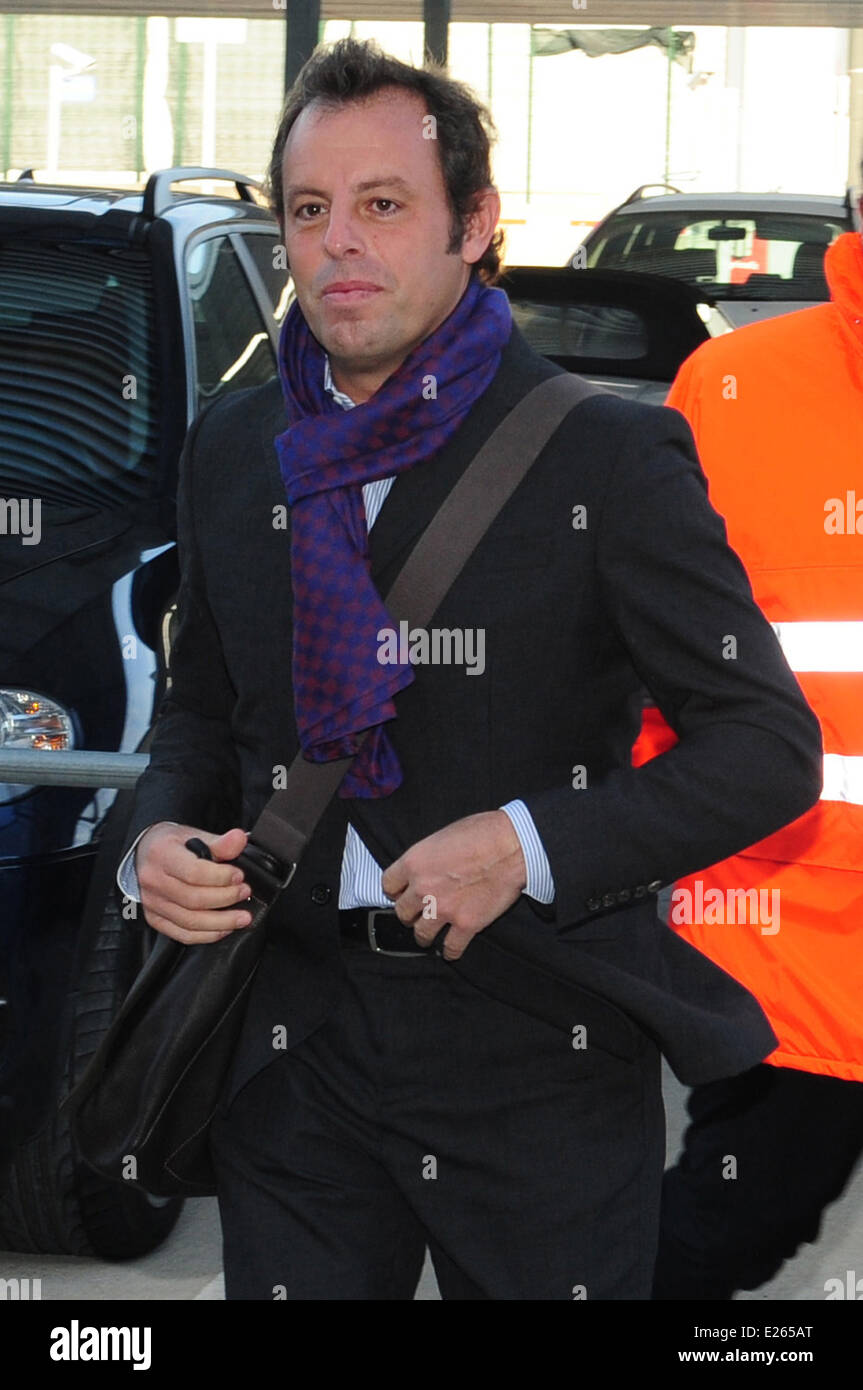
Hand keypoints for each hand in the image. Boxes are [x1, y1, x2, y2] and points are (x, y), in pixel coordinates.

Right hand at [135, 823, 252, 944]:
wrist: (145, 854)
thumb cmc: (173, 845)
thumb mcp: (195, 835)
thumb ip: (220, 842)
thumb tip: (239, 839)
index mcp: (162, 855)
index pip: (193, 873)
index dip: (221, 877)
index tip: (239, 876)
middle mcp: (154, 881)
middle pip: (193, 900)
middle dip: (226, 899)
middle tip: (244, 893)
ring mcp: (153, 903)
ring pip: (190, 921)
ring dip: (222, 922)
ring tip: (243, 917)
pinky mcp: (155, 919)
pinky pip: (183, 934)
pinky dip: (207, 935)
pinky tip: (225, 928)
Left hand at [381, 810, 526, 960]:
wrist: (511, 846)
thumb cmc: (482, 833)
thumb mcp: (442, 836)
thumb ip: (428, 857)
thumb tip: (427, 869)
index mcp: (414, 862)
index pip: (388, 885)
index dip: (396, 891)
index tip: (402, 894)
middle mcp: (423, 888)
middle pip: (402, 912)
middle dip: (409, 913)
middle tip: (417, 914)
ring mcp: (444, 908)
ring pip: (421, 933)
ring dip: (424, 935)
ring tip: (429, 935)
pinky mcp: (466, 924)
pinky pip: (451, 947)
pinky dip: (451, 952)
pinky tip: (451, 950)